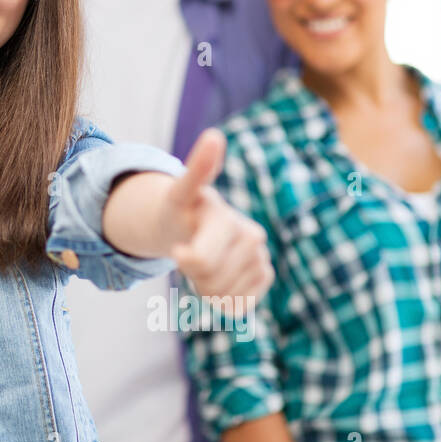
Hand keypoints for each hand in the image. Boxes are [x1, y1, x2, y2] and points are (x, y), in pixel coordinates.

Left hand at [163, 128, 272, 302]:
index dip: (184, 260)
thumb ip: (197, 169)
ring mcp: (260, 259)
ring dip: (206, 286)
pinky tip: (218, 276)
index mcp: (228, 219)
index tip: (177, 249)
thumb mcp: (180, 190)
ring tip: (204, 260)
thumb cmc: (182, 207)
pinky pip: (238, 306)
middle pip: (209, 281)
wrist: (192, 223)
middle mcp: (252, 238)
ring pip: (222, 296)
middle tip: (190, 251)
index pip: (199, 260)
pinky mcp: (263, 277)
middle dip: (193, 272)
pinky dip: (222, 299)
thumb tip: (215, 135)